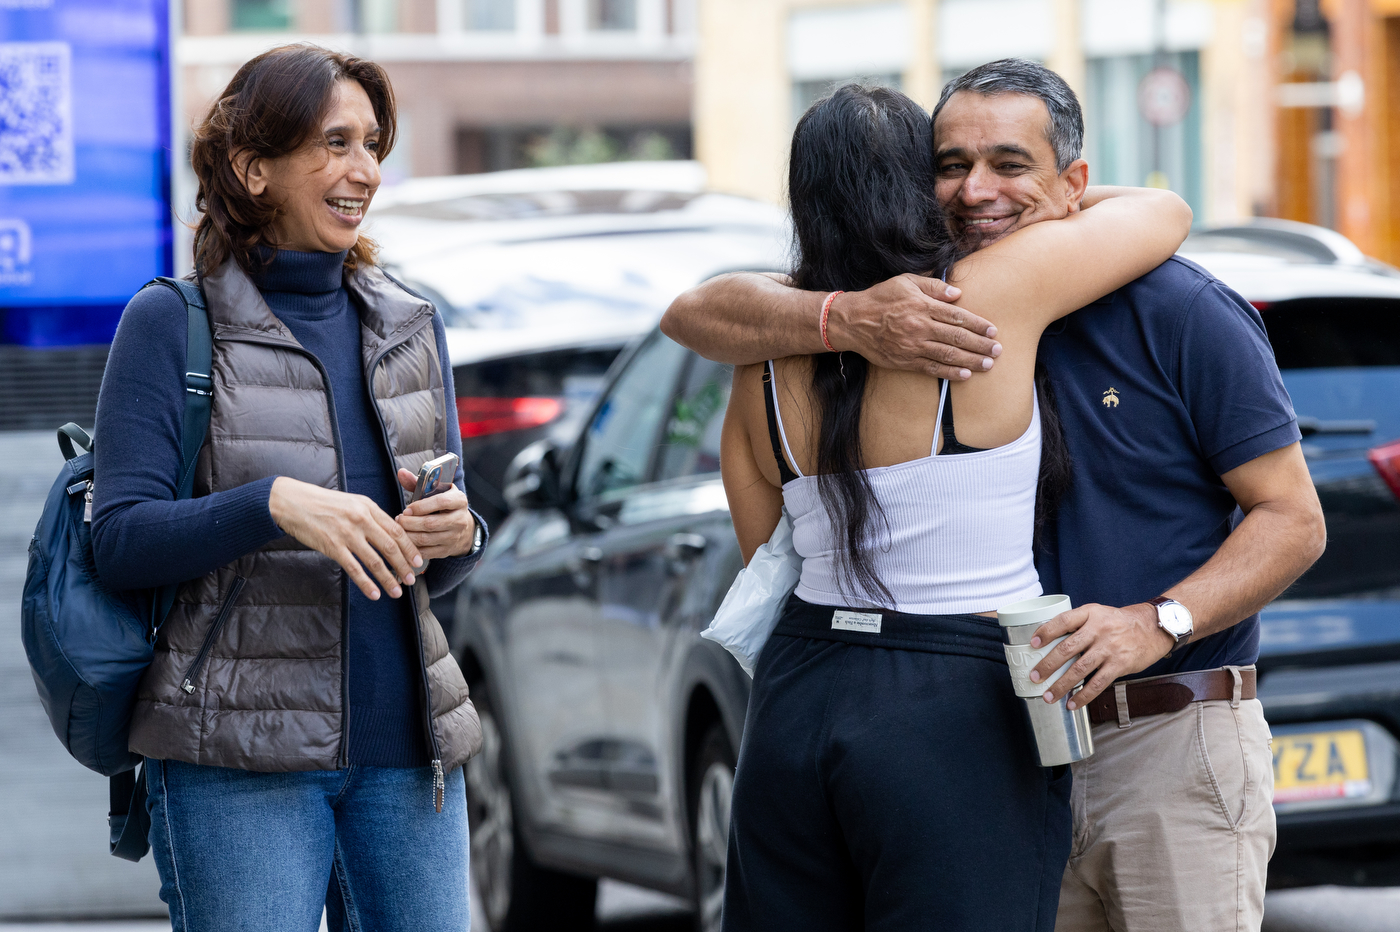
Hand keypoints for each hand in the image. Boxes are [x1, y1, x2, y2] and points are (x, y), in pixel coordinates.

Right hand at [269, 476, 421, 600]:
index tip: (418, 561)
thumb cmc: (324, 503)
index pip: (396, 530)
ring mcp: (347, 534)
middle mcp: (361, 520)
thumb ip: (371, 516)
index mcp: (369, 508)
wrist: (293, 502)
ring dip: (388, 579)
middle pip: (390, 546)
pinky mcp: (333, 546)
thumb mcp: (353, 502)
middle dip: (404, 565)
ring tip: (397, 592)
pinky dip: (366, 583)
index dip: (410, 548)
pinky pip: (354, 569)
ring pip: (375, 561)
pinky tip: (374, 594)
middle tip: (412, 579)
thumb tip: (390, 534)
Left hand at [395, 468, 477, 560]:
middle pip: (431, 523)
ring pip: (426, 539)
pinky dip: (412, 547)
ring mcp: (454, 537)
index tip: (407, 509)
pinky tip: (405, 540)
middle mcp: (460, 519)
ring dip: (408, 535)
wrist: (463, 527)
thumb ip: (418, 482)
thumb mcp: (437, 491)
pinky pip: (426, 552)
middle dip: (410, 522)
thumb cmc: (444, 505)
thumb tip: (401, 472)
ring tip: (399, 528)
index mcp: (459, 500)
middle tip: (398, 519)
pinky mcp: (447, 550)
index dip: (422, 506)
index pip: (442, 502)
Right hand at [825, 273, 1001, 379]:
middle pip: (958, 337)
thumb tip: (957, 294)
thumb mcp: (906, 281)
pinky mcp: (905, 361)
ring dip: (971, 360)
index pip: (958, 317)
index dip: (978, 324)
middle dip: (980, 345)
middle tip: (997, 350)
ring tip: (988, 364)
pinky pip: (932, 368)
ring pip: (948, 354)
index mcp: (923, 306)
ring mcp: (913, 346)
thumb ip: (933, 286)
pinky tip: (965, 375)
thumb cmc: (880, 298)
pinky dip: (950, 372)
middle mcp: (921, 326)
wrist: (853, 321)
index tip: (992, 331)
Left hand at [1027, 603, 1176, 708]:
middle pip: (1068, 648)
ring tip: (1049, 696)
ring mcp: (1110, 648)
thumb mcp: (1098, 613)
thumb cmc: (1118, 623)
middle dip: (1048, 664)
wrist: (1153, 628)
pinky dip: (1083, 696)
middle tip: (1035, 676)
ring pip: (1080, 669)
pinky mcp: (1120, 665)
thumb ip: (1077, 625)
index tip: (1033, 644)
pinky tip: (1072, 703)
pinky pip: (1098, 683)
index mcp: (1090, 613)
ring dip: (1061, 685)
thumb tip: (1049, 643)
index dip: (1046, 632)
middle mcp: (1099, 629)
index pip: (1063, 621)